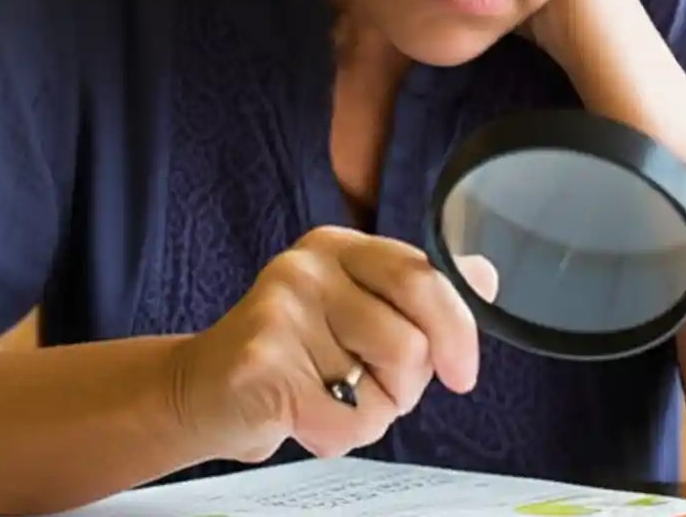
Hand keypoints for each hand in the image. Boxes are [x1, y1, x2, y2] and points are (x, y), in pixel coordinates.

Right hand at [169, 227, 498, 462]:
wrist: (202, 390)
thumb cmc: (293, 356)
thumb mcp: (359, 312)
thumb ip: (419, 298)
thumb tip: (483, 276)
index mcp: (341, 247)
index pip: (423, 277)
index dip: (456, 330)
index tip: (462, 373)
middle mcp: (309, 268)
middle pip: (411, 342)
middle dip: (406, 385)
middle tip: (371, 388)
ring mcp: (281, 311)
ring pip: (382, 390)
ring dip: (367, 414)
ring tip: (325, 396)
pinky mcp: (262, 363)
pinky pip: (343, 423)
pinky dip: (333, 436)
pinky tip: (300, 414)